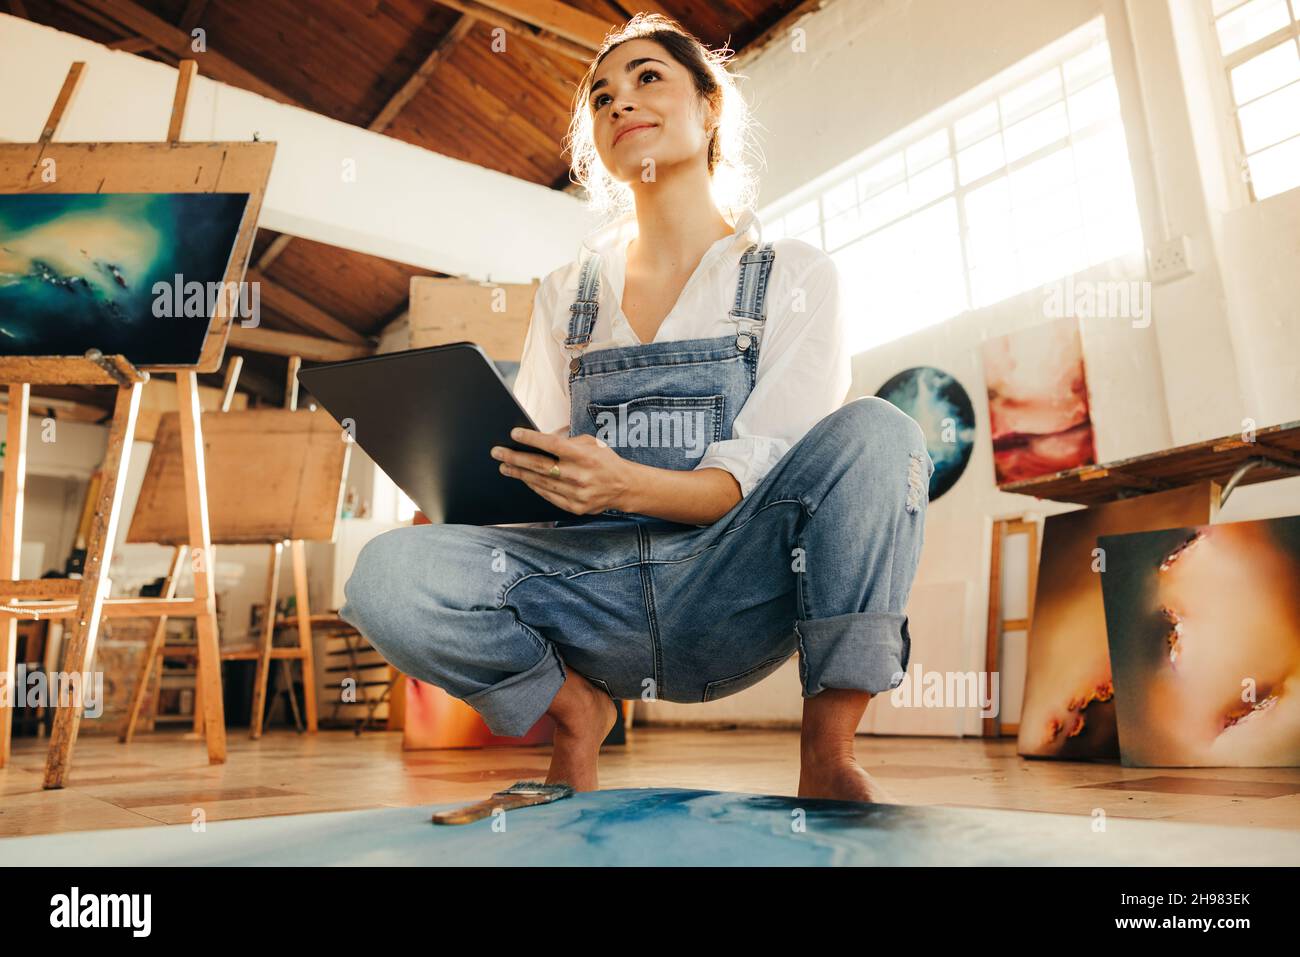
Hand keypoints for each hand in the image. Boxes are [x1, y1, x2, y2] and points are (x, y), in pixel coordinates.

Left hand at [490, 426, 630, 514]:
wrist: (624, 487)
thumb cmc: (605, 460)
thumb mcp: (591, 443)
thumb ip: (567, 440)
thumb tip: (539, 440)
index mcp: (585, 456)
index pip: (553, 445)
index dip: (532, 440)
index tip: (514, 434)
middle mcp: (580, 475)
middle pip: (541, 466)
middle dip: (515, 459)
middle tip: (497, 453)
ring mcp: (577, 494)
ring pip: (541, 482)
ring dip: (520, 474)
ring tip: (504, 466)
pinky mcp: (575, 507)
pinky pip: (548, 495)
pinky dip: (534, 486)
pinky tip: (523, 479)